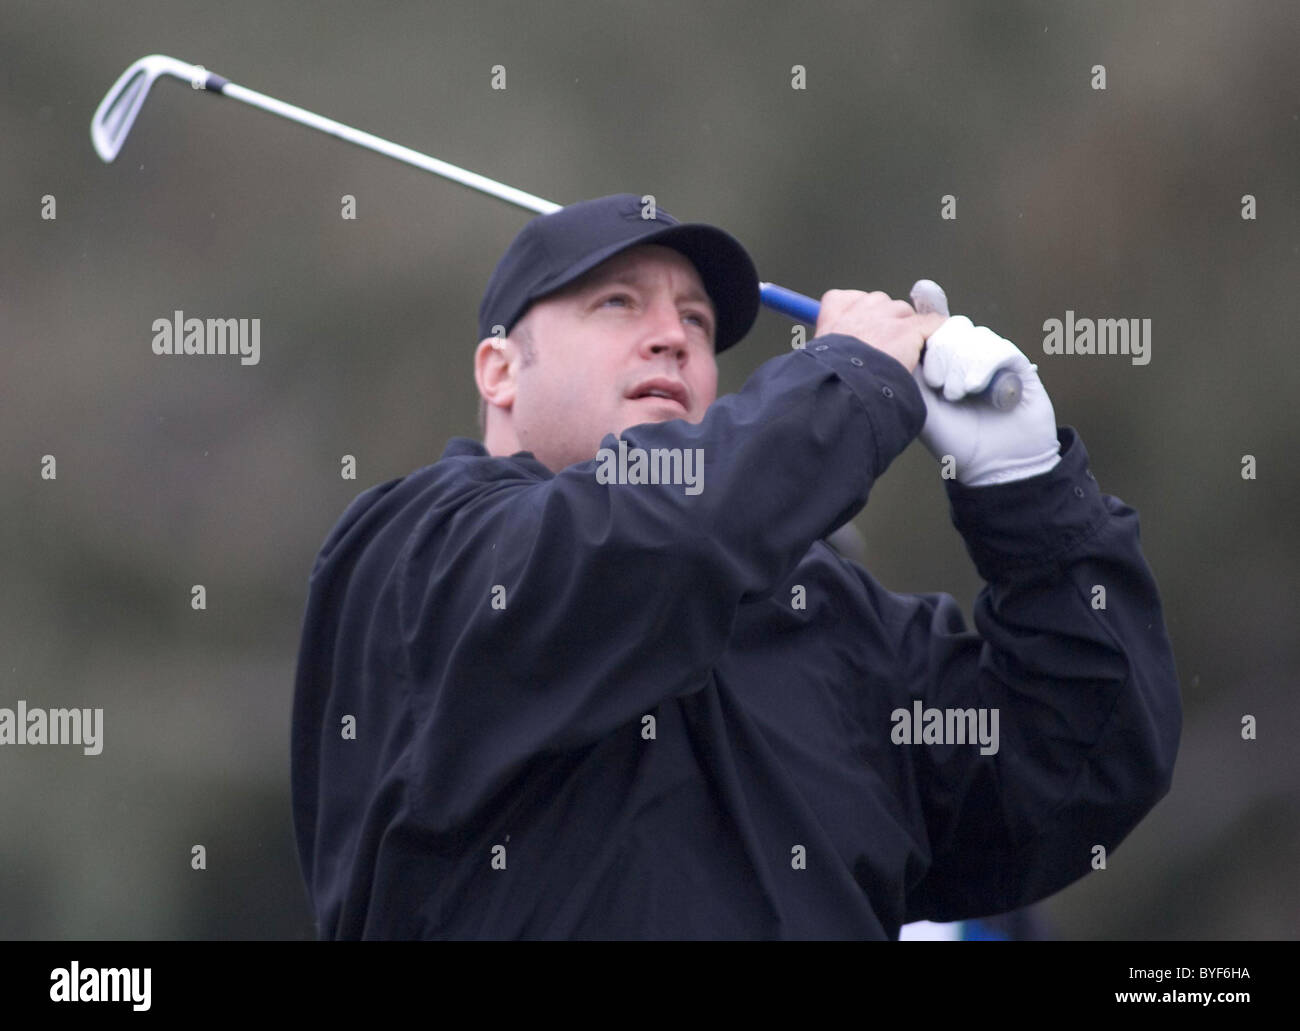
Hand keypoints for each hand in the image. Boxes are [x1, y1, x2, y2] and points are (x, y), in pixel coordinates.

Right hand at [814, 290, 946, 373]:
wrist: (843, 387)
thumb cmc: (829, 377)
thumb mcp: (819, 357)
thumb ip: (832, 345)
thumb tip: (842, 354)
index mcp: (835, 312)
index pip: (849, 299)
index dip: (859, 314)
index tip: (859, 331)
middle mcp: (862, 308)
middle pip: (882, 303)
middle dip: (885, 322)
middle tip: (883, 349)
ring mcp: (887, 316)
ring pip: (906, 313)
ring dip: (907, 330)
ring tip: (903, 354)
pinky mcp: (909, 329)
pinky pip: (932, 323)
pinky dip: (934, 332)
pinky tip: (932, 345)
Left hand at [911, 307, 1060, 486]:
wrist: (996, 467)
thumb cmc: (957, 443)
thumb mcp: (923, 410)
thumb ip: (912, 379)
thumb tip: (902, 347)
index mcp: (945, 365)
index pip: (933, 332)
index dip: (928, 340)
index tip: (927, 372)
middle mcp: (969, 359)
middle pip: (952, 329)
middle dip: (943, 354)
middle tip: (941, 387)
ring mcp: (994, 361)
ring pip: (975, 337)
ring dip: (962, 362)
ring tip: (958, 393)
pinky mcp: (1018, 368)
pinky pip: (1000, 349)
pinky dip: (983, 364)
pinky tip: (975, 386)